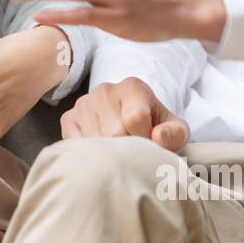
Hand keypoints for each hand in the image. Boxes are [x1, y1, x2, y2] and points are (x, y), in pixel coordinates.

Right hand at [60, 76, 189, 151]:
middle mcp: (105, 91)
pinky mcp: (68, 118)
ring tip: (119, 151)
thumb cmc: (155, 127)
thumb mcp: (175, 129)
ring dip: (108, 153)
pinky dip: (90, 154)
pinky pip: (76, 144)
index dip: (145, 140)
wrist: (132, 119)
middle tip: (134, 151)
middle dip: (126, 149)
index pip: (135, 119)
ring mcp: (84, 104)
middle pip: (114, 133)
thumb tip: (158, 137)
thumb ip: (174, 133)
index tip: (150, 144)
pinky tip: (102, 151)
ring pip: (94, 141)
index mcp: (133, 87)